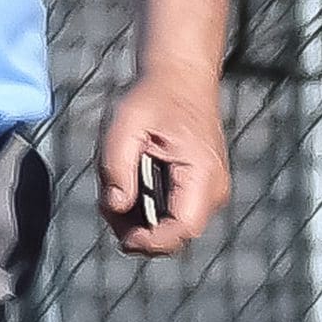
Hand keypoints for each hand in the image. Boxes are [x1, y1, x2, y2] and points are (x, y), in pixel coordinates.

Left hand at [98, 71, 229, 254]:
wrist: (181, 79)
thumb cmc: (154, 98)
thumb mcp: (124, 125)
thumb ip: (116, 168)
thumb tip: (115, 206)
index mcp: (201, 175)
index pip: (183, 229)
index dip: (152, 242)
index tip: (123, 238)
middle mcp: (213, 191)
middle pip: (177, 236)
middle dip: (140, 233)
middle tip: (108, 206)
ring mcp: (209, 193)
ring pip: (174, 229)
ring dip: (141, 222)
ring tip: (115, 193)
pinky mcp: (200, 191)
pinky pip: (175, 215)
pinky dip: (149, 210)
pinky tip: (130, 188)